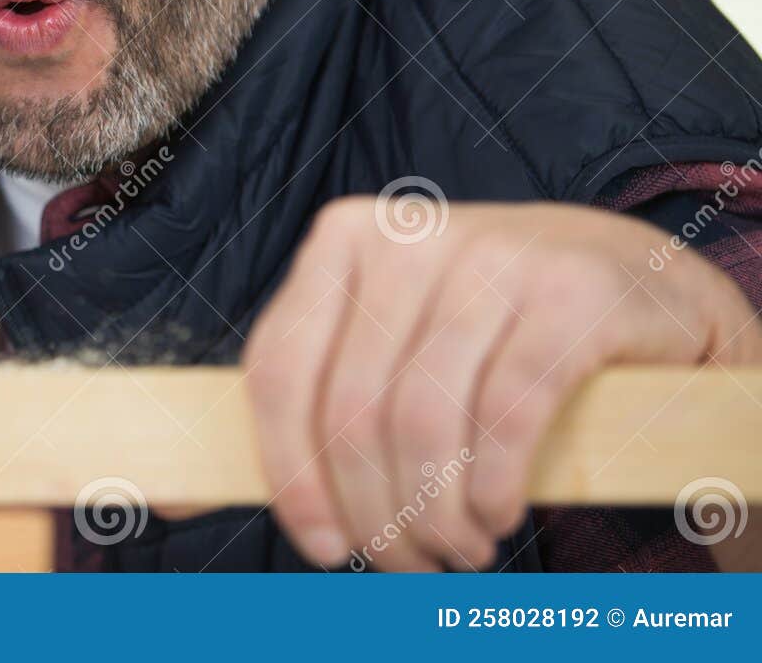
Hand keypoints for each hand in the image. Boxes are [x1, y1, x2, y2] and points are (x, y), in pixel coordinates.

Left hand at [243, 197, 761, 570]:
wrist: (632, 279)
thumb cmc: (483, 331)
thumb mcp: (382, 341)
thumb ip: (293, 410)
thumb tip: (165, 501)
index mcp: (341, 242)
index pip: (278, 370)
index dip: (288, 475)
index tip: (320, 547)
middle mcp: (405, 234)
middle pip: (349, 410)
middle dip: (372, 513)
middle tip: (405, 564)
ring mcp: (490, 256)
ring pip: (421, 421)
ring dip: (433, 515)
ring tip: (456, 550)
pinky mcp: (566, 296)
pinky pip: (504, 416)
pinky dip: (491, 489)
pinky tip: (496, 516)